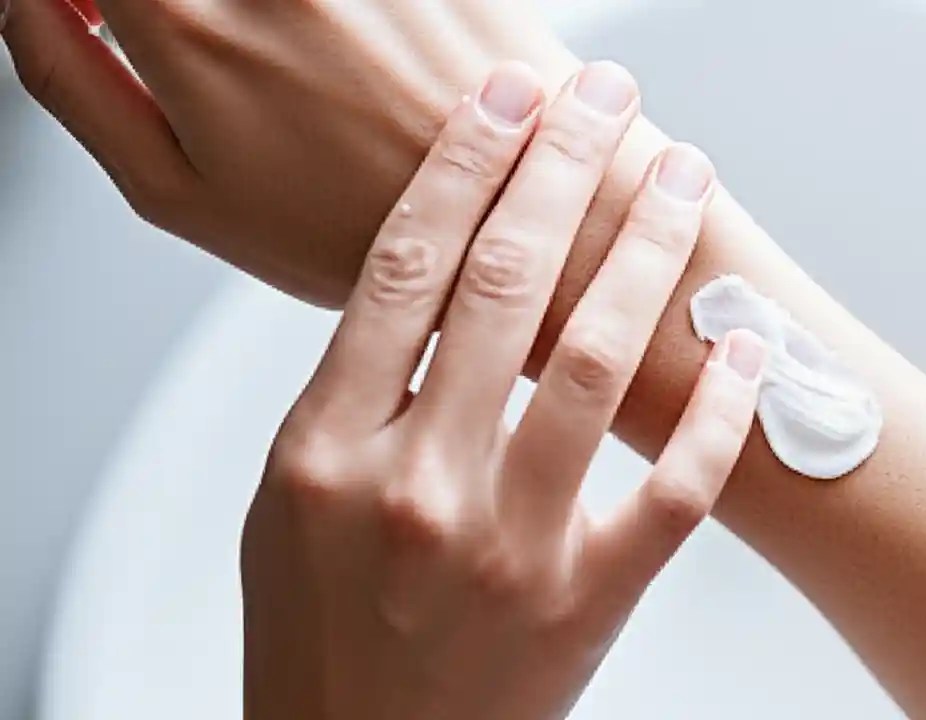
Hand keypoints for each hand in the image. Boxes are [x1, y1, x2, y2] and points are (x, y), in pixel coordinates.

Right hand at [2, 0, 573, 303]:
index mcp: (188, 20)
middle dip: (160, 10)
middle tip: (199, 50)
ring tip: (290, 61)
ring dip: (253, 11)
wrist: (519, 217)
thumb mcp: (183, 197)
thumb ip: (75, 85)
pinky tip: (340, 42)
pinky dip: (325, 10)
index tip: (97, 18)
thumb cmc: (359, 224)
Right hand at [240, 62, 765, 719]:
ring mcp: (510, 548)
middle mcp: (417, 488)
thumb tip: (429, 279)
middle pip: (503, 288)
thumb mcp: (285, 500)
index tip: (507, 99)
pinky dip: (721, 413)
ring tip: (679, 178)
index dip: (463, 164)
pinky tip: (745, 347)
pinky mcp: (588, 603)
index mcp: (326, 451)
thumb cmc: (319, 635)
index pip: (404, 267)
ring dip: (647, 254)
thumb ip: (349, 391)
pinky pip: (673, 491)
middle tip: (601, 99)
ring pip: (595, 365)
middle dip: (561, 171)